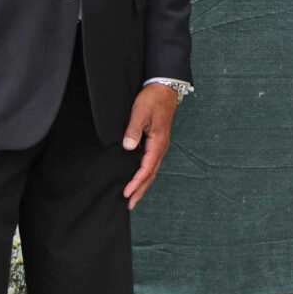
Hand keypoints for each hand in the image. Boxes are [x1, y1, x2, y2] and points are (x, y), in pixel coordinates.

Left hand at [122, 82, 182, 208]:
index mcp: (158, 143)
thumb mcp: (140, 113)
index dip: (136, 182)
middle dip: (141, 190)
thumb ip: (133, 131)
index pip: (146, 169)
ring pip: (152, 170)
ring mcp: (161, 145)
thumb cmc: (153, 99)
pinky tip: (139, 177)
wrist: (165, 88)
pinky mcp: (158, 141)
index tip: (126, 193)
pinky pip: (152, 162)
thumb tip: (128, 147)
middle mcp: (161, 147)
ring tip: (134, 197)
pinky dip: (145, 173)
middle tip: (130, 205)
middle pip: (151, 174)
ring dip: (143, 184)